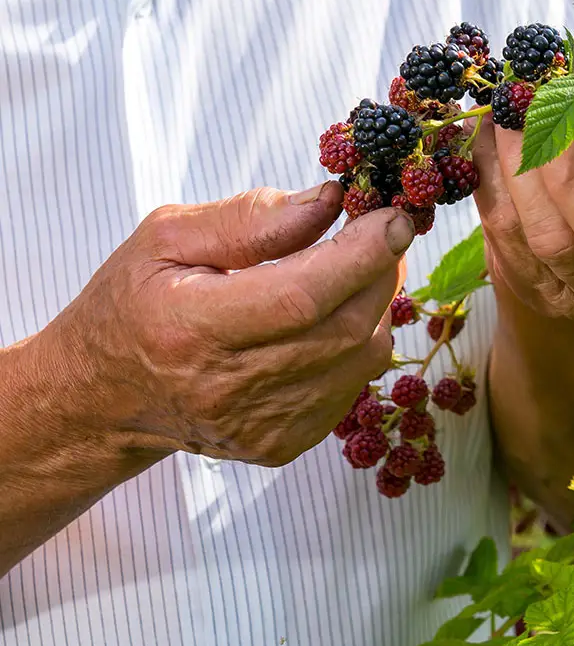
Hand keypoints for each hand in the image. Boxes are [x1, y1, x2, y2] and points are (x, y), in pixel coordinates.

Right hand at [49, 183, 414, 465]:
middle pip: (345, 328)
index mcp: (191, 330)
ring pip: (362, 356)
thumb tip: (331, 201)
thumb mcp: (168, 237)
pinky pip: (354, 381)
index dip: (361, 254)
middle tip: (383, 228)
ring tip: (353, 267)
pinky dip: (358, 338)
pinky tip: (331, 314)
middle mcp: (230, 390)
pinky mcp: (283, 444)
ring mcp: (262, 427)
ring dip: (375, 301)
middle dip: (381, 269)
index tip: (395, 215)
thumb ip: (251, 218)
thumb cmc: (134, 303)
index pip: (301, 297)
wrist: (106, 396)